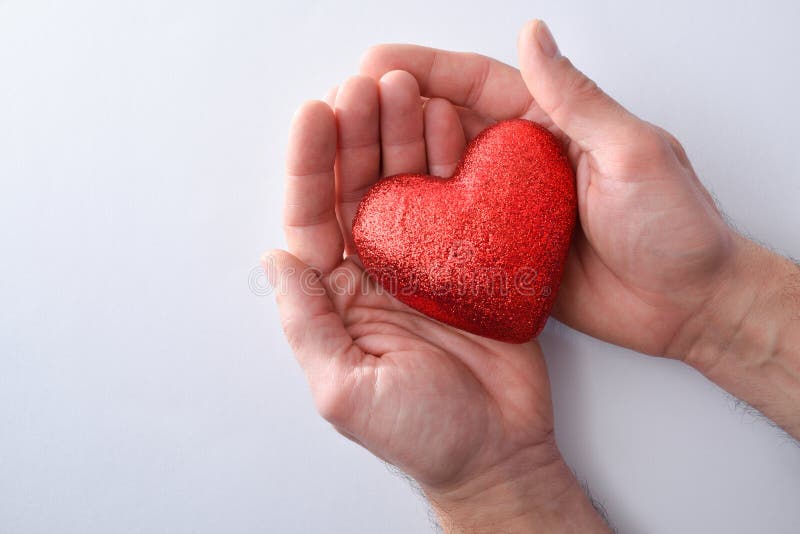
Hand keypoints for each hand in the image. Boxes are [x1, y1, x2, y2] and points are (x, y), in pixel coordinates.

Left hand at [264, 75, 607, 530]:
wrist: (499, 454)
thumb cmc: (422, 436)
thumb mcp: (345, 390)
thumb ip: (308, 322)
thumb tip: (276, 258)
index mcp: (337, 296)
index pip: (312, 217)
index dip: (310, 164)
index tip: (315, 114)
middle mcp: (375, 270)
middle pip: (359, 187)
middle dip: (358, 134)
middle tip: (366, 86)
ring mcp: (425, 261)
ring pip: (407, 184)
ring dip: (404, 135)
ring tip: (407, 91)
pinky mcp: (472, 259)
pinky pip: (460, 201)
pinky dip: (455, 162)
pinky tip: (452, 128)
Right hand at [360, 20, 733, 358]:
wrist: (690, 305)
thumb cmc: (677, 226)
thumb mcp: (633, 152)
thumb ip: (577, 99)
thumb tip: (532, 33)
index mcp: (550, 124)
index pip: (476, 84)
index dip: (424, 70)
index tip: (374, 65)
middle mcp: (519, 162)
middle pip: (444, 128)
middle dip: (393, 116)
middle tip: (345, 111)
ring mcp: (505, 209)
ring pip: (438, 179)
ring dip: (396, 167)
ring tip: (347, 162)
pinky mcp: (501, 254)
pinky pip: (451, 232)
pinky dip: (418, 224)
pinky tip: (382, 220)